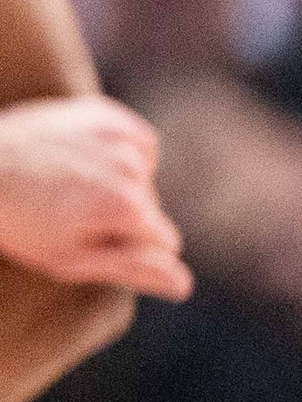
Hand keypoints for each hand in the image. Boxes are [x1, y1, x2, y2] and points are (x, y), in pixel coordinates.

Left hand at [0, 96, 189, 296]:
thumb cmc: (17, 223)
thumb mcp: (70, 260)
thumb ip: (132, 270)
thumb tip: (185, 285)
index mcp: (125, 207)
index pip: (164, 242)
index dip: (127, 247)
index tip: (86, 239)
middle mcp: (131, 167)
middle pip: (152, 208)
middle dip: (121, 214)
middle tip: (67, 212)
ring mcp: (118, 137)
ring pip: (144, 177)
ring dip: (117, 184)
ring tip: (69, 186)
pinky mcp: (107, 115)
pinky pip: (136, 145)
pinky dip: (118, 155)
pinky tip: (83, 161)